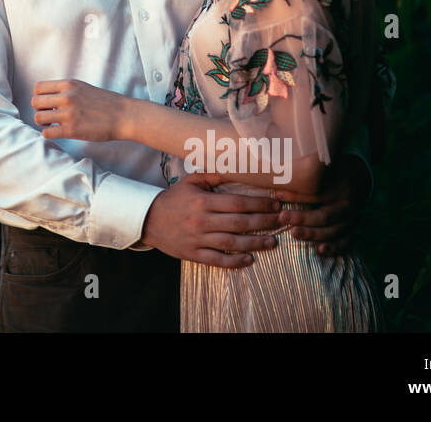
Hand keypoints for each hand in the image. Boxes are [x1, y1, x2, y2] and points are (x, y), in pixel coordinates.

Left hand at [31, 79, 129, 141]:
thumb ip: (66, 90)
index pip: (38, 87)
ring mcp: (68, 114)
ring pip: (38, 118)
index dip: (40, 97)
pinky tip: (58, 133)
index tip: (48, 104)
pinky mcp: (72, 130)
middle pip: (35, 102)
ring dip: (43, 123)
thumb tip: (49, 98)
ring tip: (52, 125)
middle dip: (39, 110)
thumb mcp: (84, 87)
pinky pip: (46, 133)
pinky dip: (49, 134)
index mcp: (69, 85)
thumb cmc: (106, 103)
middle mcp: (66, 97)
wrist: (124, 115)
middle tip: (50, 115)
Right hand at [138, 174, 281, 265]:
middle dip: (264, 222)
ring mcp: (198, 239)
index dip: (259, 204)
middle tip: (282, 222)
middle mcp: (202, 221)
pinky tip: (250, 259)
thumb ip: (214, 176)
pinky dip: (235, 261)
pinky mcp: (194, 254)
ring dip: (256, 243)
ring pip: (232, 243)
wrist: (148, 219)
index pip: (237, 203)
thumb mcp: (190, 182)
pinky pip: (218, 260)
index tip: (276, 204)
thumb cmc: (173, 199)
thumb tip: (237, 169)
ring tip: (273, 242)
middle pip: (239, 223)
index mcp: (203, 201)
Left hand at [269, 154, 367, 255]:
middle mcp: (345, 205)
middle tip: (282, 218)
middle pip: (323, 216)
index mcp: (337, 187)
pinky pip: (345, 241)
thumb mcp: (323, 166)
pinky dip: (334, 247)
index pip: (315, 193)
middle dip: (302, 218)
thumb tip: (278, 170)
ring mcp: (351, 219)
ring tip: (293, 233)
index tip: (276, 196)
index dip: (295, 195)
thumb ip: (306, 170)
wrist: (360, 177)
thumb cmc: (333, 171)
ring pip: (332, 231)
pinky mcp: (353, 228)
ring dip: (313, 234)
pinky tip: (320, 250)